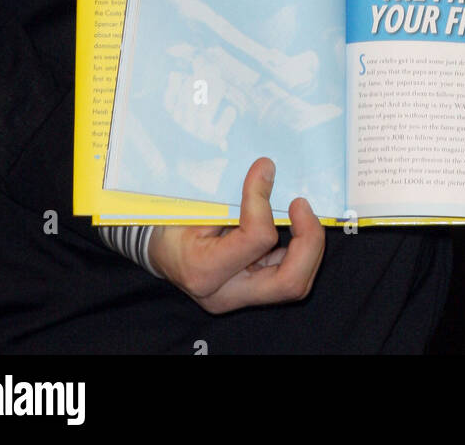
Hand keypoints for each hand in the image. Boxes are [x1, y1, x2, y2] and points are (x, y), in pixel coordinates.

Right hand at [147, 157, 324, 312]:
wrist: (156, 249)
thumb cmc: (169, 221)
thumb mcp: (192, 204)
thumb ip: (230, 193)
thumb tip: (268, 168)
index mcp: (204, 271)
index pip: (256, 239)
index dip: (263, 201)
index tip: (263, 170)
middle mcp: (227, 294)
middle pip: (290, 281)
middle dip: (308, 240)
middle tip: (302, 205)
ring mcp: (241, 296)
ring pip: (295, 282)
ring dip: (307, 245)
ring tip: (300, 213)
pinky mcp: (250, 291)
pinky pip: (286, 274)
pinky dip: (297, 248)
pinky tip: (290, 224)